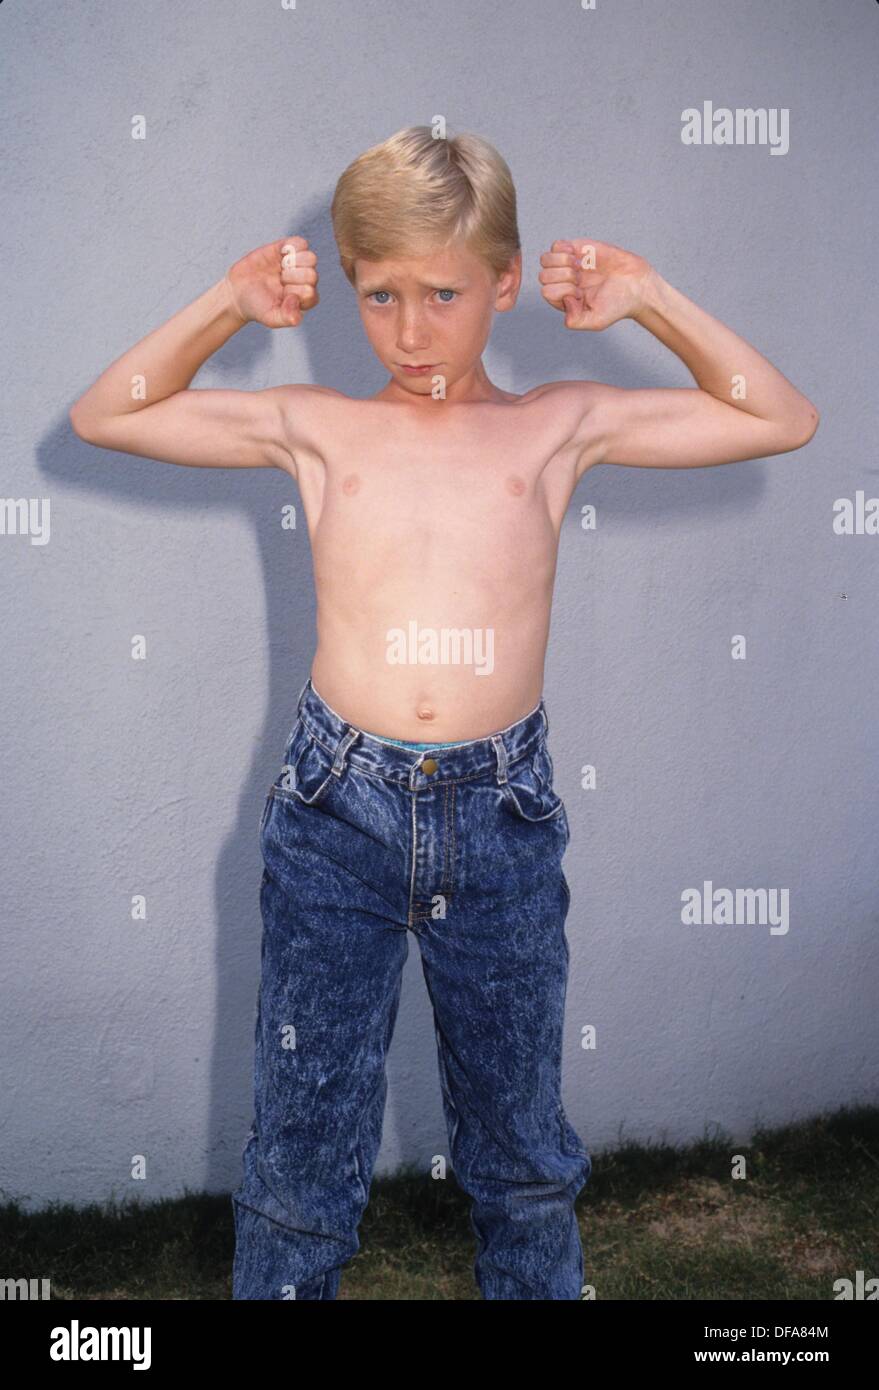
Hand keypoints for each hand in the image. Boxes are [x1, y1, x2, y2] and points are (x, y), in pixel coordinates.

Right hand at [224, 235, 318, 327]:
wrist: (239, 291)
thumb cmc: (257, 307)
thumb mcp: (270, 318)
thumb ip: (286, 318)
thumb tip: (297, 315)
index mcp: (305, 299)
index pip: (311, 293)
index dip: (294, 292)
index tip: (281, 294)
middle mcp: (305, 282)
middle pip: (312, 274)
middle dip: (293, 278)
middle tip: (280, 280)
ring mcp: (297, 265)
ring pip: (311, 258)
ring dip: (294, 262)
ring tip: (281, 268)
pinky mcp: (287, 249)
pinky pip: (299, 243)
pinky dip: (290, 247)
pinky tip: (279, 254)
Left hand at [539, 238, 653, 329]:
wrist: (636, 285)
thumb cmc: (617, 305)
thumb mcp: (596, 321)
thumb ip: (575, 321)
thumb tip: (565, 301)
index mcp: (563, 301)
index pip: (547, 292)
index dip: (563, 291)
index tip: (581, 293)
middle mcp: (562, 283)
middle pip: (543, 276)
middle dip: (563, 277)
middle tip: (581, 280)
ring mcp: (568, 265)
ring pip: (545, 259)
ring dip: (562, 262)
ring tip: (579, 266)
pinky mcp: (576, 248)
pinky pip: (557, 245)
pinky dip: (564, 249)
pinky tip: (579, 255)